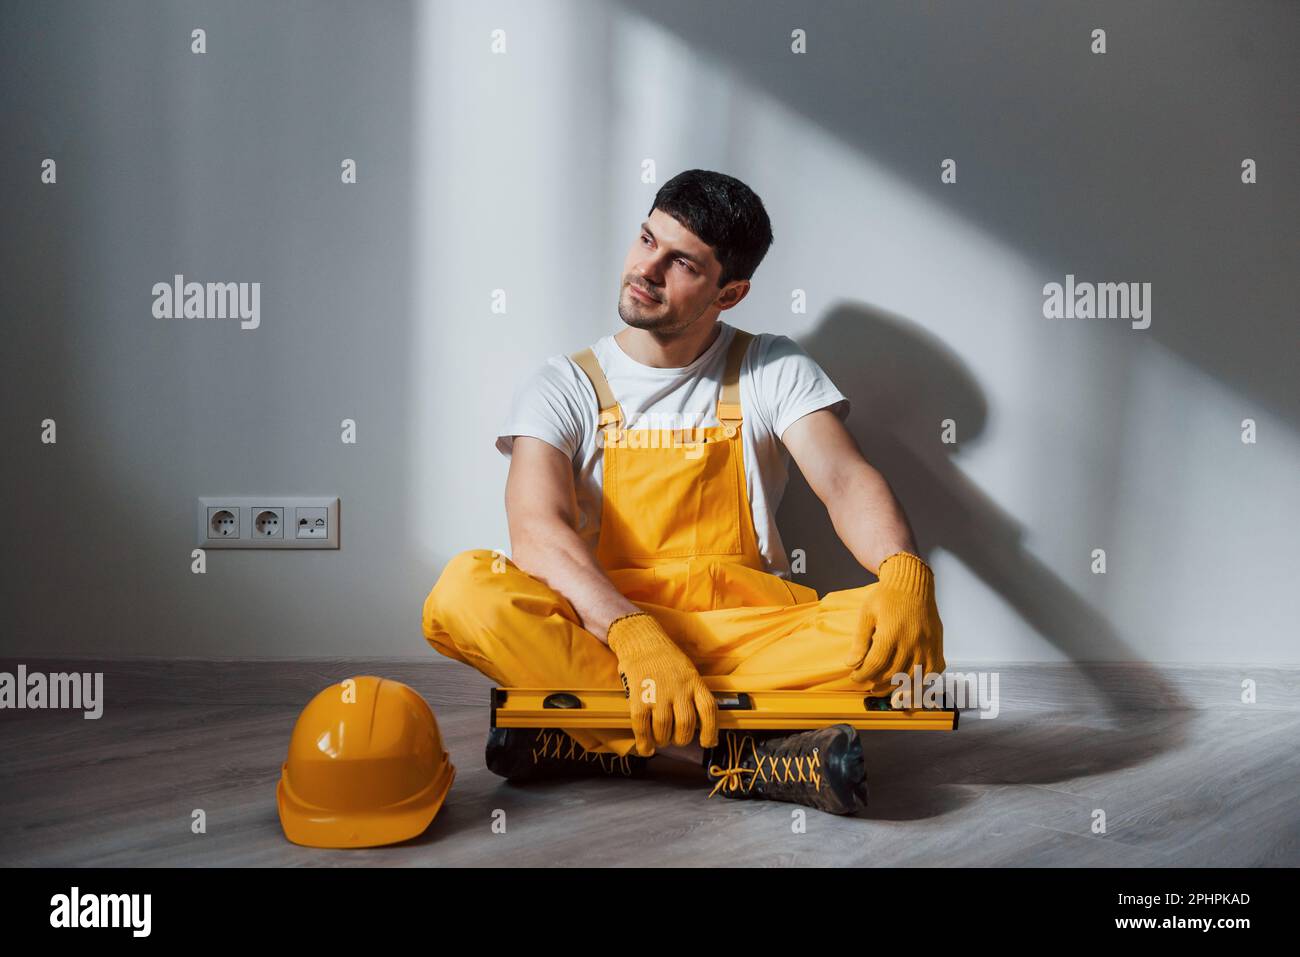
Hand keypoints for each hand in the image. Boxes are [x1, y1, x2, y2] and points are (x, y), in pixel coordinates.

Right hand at [606, 611, 718, 755]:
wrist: (641, 639)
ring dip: (663, 740)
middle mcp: (678, 689)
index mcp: (694, 681)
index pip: (709, 709)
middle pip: (686, 724)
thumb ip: (693, 692)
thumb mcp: (688, 670)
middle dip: (682, 738)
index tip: (707, 743)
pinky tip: (646, 747)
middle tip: (677, 739)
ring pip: (664, 729)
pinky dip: (644, 741)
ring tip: (661, 740)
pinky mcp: (638, 697)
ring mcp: (658, 694)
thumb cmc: (665, 658)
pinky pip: (642, 726)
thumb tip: (698, 721)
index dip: (711, 731)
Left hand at [845, 552, 945, 691]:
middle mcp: (912, 640)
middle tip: (868, 683)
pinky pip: (933, 672)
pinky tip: (910, 685)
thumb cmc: (886, 597)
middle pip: (893, 673)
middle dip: (877, 682)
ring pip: (913, 677)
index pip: (876, 663)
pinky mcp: (937, 645)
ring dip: (897, 687)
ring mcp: (927, 644)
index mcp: (891, 631)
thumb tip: (851, 664)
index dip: (863, 675)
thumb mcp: (867, 614)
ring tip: (884, 689)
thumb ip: (859, 640)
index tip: (855, 677)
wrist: (912, 583)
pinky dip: (922, 683)